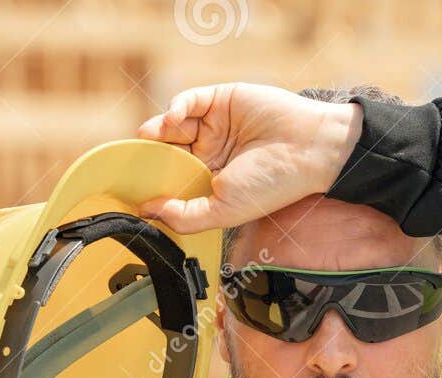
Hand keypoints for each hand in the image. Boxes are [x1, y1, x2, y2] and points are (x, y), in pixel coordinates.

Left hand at [135, 83, 361, 233]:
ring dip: (158, 129)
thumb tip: (148, 212)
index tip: (134, 187)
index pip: (174, 180)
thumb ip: (185, 216)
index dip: (153, 182)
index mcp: (213, 181)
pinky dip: (176, 107)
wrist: (308, 149)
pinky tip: (173, 118)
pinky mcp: (223, 98)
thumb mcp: (223, 210)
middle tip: (135, 158)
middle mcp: (213, 153)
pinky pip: (190, 100)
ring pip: (175, 125)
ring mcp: (217, 124)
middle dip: (150, 154)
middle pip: (169, 150)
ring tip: (150, 135)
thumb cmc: (273, 184)